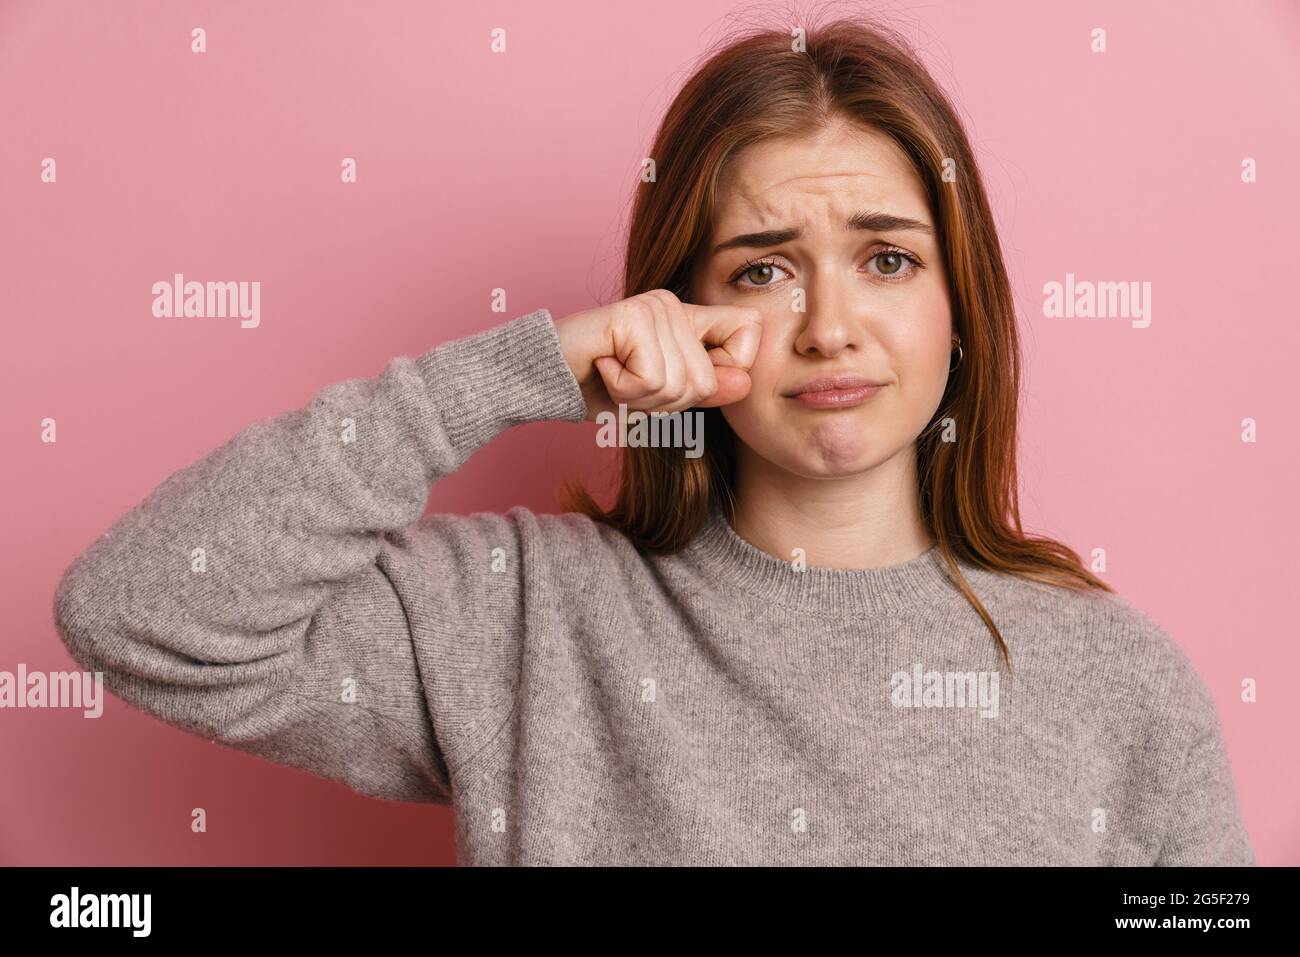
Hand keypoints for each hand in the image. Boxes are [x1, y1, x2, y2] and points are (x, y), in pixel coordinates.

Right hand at [554, 289, 761, 420]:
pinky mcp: (631, 317)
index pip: (749, 331)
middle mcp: (673, 306)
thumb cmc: (595, 388)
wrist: (541, 381)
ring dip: (640, 398)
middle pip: (707, 380)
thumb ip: (704, 389)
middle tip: (629, 385)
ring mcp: (653, 307)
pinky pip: (651, 378)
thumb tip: (746, 383)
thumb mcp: (658, 398)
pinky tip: (603, 369)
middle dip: (666, 402)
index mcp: (687, 319)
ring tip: (613, 376)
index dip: (730, 369)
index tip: (683, 383)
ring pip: (679, 384)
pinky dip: (623, 390)